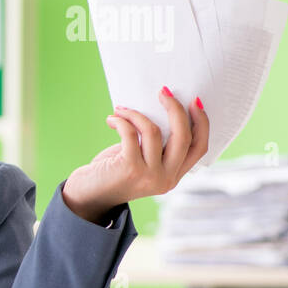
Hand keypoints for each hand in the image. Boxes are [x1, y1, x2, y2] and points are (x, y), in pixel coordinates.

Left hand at [62, 86, 208, 224]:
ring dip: (136, 114)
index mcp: (173, 176)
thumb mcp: (140, 160)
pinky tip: (111, 119)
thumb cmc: (112, 172)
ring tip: (121, 110)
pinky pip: (130, 133)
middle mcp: (165, 179)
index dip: (201, 123)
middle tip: (163, 91)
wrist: (86, 196)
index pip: (199, 148)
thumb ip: (154, 145)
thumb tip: (161, 109)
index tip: (194, 102)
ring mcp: (149, 175)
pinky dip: (121, 120)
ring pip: (154, 131)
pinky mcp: (129, 168)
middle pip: (183, 136)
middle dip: (176, 109)